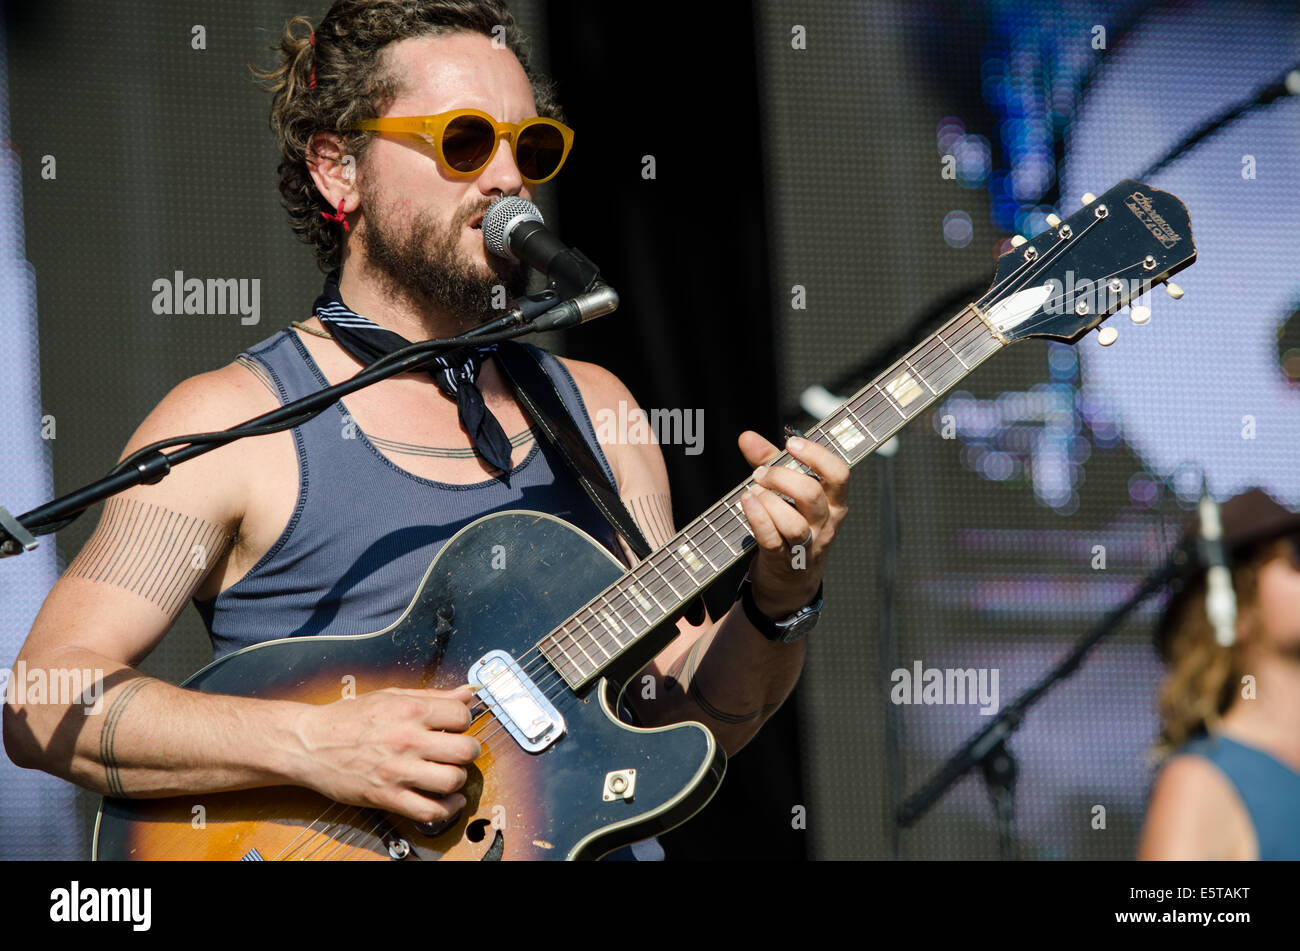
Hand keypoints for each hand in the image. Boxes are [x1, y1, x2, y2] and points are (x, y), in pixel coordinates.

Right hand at [294, 685, 479, 822]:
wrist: (309, 743)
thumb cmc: (347, 718)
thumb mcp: (390, 695)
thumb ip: (432, 695)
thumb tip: (466, 693)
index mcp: (410, 710)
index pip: (462, 716)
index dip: (465, 721)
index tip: (457, 726)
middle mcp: (408, 740)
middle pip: (464, 750)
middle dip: (469, 751)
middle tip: (460, 751)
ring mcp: (398, 770)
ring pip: (452, 780)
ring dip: (458, 779)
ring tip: (450, 773)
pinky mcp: (386, 796)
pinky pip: (429, 810)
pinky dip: (447, 809)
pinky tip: (450, 801)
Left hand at [737, 430, 849, 618]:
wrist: (790, 583)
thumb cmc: (791, 527)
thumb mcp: (788, 493)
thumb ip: (770, 463)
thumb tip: (747, 437)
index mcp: (834, 503)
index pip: (838, 474)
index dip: (816, 456)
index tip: (792, 445)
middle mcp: (825, 524)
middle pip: (810, 494)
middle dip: (781, 477)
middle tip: (761, 473)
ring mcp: (807, 546)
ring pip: (793, 522)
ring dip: (768, 501)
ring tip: (753, 492)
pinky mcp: (784, 561)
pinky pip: (772, 539)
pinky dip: (757, 518)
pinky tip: (746, 502)